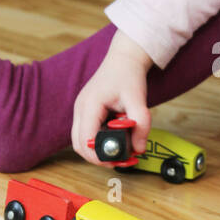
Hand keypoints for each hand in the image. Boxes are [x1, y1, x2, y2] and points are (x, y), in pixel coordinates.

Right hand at [71, 28, 152, 163]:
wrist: (124, 58)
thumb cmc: (128, 75)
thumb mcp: (138, 100)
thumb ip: (140, 125)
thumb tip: (138, 149)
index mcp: (90, 105)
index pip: (86, 139)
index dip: (99, 155)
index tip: (117, 161)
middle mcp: (80, 109)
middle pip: (79, 145)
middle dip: (97, 157)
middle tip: (119, 161)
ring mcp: (80, 110)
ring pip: (80, 141)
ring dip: (96, 151)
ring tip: (118, 153)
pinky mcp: (85, 112)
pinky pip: (85, 134)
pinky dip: (97, 142)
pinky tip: (114, 142)